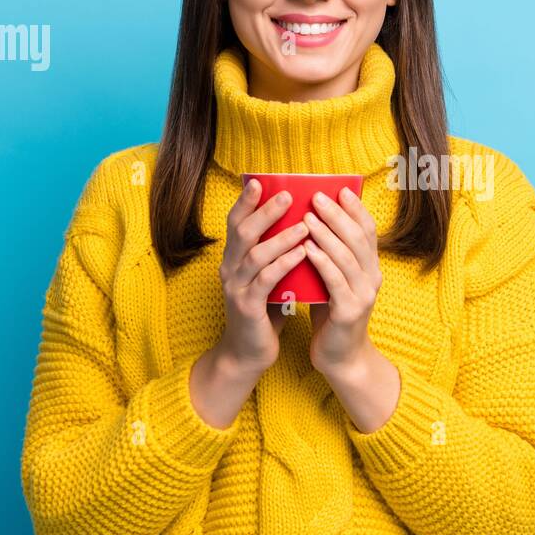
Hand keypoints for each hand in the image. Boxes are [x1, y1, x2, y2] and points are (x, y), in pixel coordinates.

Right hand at [215, 179, 308, 376]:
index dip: (245, 202)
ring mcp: (236, 288)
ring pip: (256, 255)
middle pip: (242, 233)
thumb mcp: (268, 278)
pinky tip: (302, 253)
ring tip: (304, 224)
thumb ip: (276, 255)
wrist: (248, 353)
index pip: (235, 223)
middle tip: (287, 195)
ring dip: (281, 237)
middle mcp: (229, 270)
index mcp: (233, 259)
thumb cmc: (264, 311)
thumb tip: (301, 222)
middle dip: (264, 212)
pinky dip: (284, 264)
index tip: (258, 181)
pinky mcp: (247, 307)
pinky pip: (266, 280)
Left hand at [302, 186, 382, 384]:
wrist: (339, 358)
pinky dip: (322, 261)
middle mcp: (372, 278)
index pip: (367, 231)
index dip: (356, 209)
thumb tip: (308, 222)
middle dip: (337, 215)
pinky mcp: (349, 312)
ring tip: (308, 217)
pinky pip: (335, 280)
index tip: (340, 190)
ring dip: (327, 234)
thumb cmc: (330, 315)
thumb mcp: (332, 280)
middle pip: (358, 238)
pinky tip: (307, 248)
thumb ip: (328, 256)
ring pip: (347, 256)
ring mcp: (363, 295)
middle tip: (317, 196)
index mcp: (370, 268)